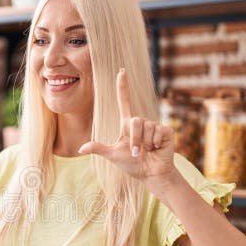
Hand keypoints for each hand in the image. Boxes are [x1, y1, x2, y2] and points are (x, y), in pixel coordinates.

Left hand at [77, 69, 175, 184]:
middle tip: (136, 153)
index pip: (124, 102)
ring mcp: (154, 126)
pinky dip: (155, 144)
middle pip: (136, 120)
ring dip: (144, 143)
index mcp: (127, 125)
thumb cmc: (132, 165)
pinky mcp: (165, 131)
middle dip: (135, 140)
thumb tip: (80, 148)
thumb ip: (98, 149)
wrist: (151, 174)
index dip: (123, 87)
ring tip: (147, 152)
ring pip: (146, 127)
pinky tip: (157, 149)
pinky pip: (158, 131)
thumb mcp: (113, 155)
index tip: (121, 71)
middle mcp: (141, 123)